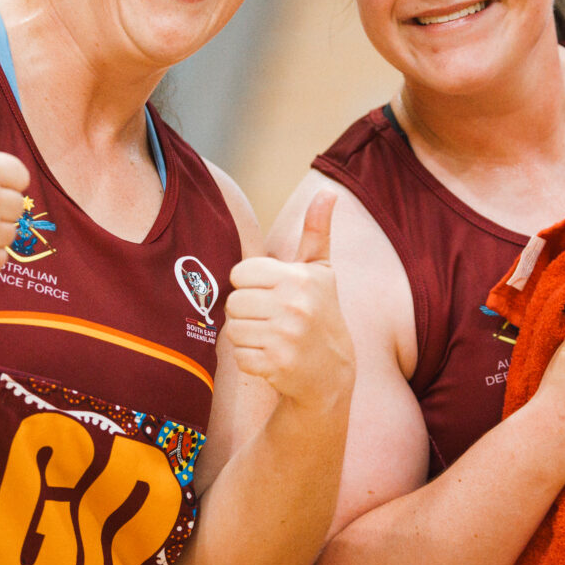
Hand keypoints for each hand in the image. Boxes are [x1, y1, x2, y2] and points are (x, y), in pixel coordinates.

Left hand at [223, 190, 354, 408]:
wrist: (332, 373)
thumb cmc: (320, 312)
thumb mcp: (321, 271)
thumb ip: (317, 230)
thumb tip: (329, 191)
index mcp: (300, 277)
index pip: (240, 273)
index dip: (250, 285)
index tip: (270, 294)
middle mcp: (295, 306)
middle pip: (233, 302)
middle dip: (246, 312)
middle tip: (270, 319)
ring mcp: (286, 338)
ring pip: (232, 330)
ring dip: (246, 336)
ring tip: (271, 338)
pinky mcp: (276, 366)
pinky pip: (239, 356)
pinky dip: (250, 360)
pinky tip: (272, 358)